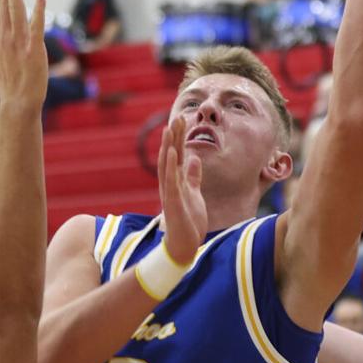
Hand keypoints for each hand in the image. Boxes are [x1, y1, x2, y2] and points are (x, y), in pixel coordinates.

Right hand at [157, 117, 206, 263]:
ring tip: (170, 129)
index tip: (181, 120)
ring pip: (167, 165)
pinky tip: (173, 152)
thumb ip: (193, 176)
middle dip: (173, 137)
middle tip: (177, 117)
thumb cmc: (188, 221)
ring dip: (169, 146)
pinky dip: (171, 166)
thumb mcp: (194, 194)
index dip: (178, 138)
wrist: (184, 245)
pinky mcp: (173, 202)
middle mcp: (170, 184)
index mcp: (176, 181)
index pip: (176, 156)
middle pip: (170, 155)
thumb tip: (195, 159)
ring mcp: (170, 192)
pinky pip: (171, 181)